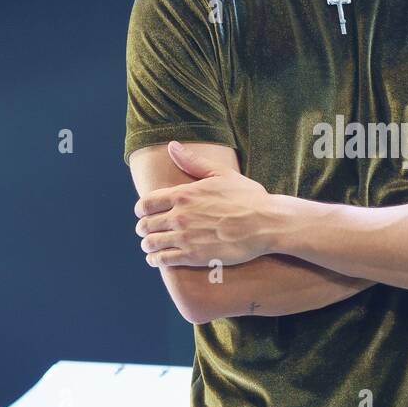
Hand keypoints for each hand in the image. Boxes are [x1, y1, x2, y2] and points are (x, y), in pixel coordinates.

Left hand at [134, 141, 276, 267]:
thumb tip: (172, 146)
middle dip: (143, 228)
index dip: (141, 210)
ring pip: (151, 243)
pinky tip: (157, 259)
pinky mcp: (193, 257)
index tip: (144, 213)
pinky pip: (163, 260)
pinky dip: (155, 260)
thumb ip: (193, 162)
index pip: (146, 203)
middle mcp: (179, 216)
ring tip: (151, 247)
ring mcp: (185, 237)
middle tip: (146, 231)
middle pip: (145, 224)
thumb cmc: (248, 198)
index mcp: (183, 194)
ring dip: (148, 245)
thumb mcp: (221, 174)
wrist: (266, 224)